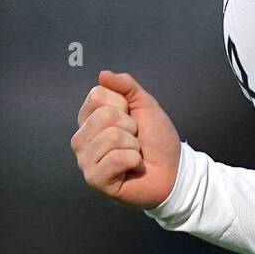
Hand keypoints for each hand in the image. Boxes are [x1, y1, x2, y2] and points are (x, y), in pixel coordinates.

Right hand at [70, 69, 181, 209]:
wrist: (172, 170)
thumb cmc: (157, 139)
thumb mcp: (145, 104)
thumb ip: (126, 85)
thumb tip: (103, 74)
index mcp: (90, 118)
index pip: (97, 95)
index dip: (123, 104)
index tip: (132, 119)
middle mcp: (82, 138)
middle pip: (104, 116)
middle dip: (130, 126)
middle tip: (135, 139)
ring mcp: (85, 160)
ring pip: (110, 137)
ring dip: (133, 145)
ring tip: (135, 153)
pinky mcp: (94, 179)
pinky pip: (115, 159)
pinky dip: (133, 160)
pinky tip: (132, 167)